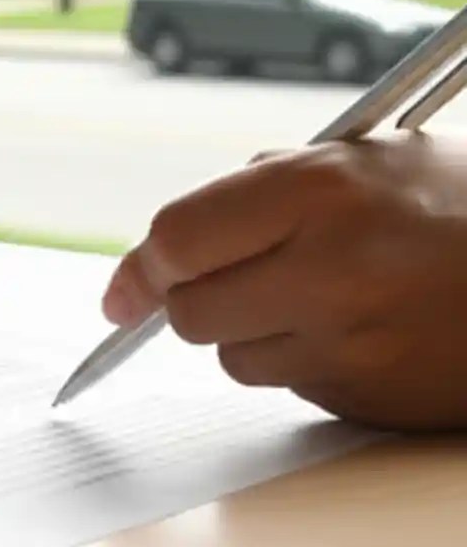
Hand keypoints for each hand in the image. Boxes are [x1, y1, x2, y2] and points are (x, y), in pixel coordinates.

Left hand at [102, 132, 466, 429]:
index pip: (177, 238)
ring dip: (252, 331)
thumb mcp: (365, 156)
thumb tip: (162, 248)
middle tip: (237, 276)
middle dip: (195, 297)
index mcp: (320, 191)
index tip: (122, 290)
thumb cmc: (460, 203)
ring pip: (234, 358)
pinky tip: (359, 328)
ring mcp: (355, 343)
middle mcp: (330, 270)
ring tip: (323, 294)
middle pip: (189, 312)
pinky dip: (304, 361)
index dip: (139, 267)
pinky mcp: (373, 397)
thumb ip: (260, 186)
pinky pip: (292, 387)